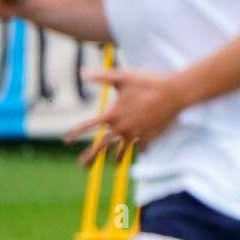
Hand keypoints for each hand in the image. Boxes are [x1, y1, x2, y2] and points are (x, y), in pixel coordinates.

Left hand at [63, 68, 186, 166]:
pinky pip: (144, 147)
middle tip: (82, 166)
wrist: (173, 93)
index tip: (66, 140)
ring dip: (118, 158)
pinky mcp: (150, 136)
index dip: (76, 132)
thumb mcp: (123, 77)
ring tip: (114, 164)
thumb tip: (82, 73)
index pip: (89, 125)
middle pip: (103, 145)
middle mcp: (122, 127)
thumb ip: (102, 76)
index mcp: (113, 114)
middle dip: (91, 156)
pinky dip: (143, 149)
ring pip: (123, 150)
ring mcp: (137, 134)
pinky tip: (143, 151)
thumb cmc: (148, 83)